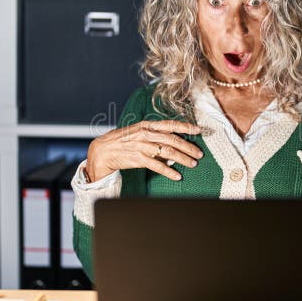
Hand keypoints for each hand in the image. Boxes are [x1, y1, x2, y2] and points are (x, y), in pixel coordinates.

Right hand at [86, 120, 202, 181]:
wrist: (102, 151)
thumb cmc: (122, 141)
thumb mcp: (138, 133)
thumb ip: (155, 136)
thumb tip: (173, 144)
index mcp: (146, 125)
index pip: (170, 124)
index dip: (185, 127)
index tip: (199, 130)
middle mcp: (145, 134)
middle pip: (172, 139)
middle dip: (188, 146)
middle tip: (200, 153)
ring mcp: (141, 146)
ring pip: (167, 152)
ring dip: (183, 159)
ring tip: (193, 164)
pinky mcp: (137, 159)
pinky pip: (157, 166)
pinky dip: (168, 172)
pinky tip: (177, 176)